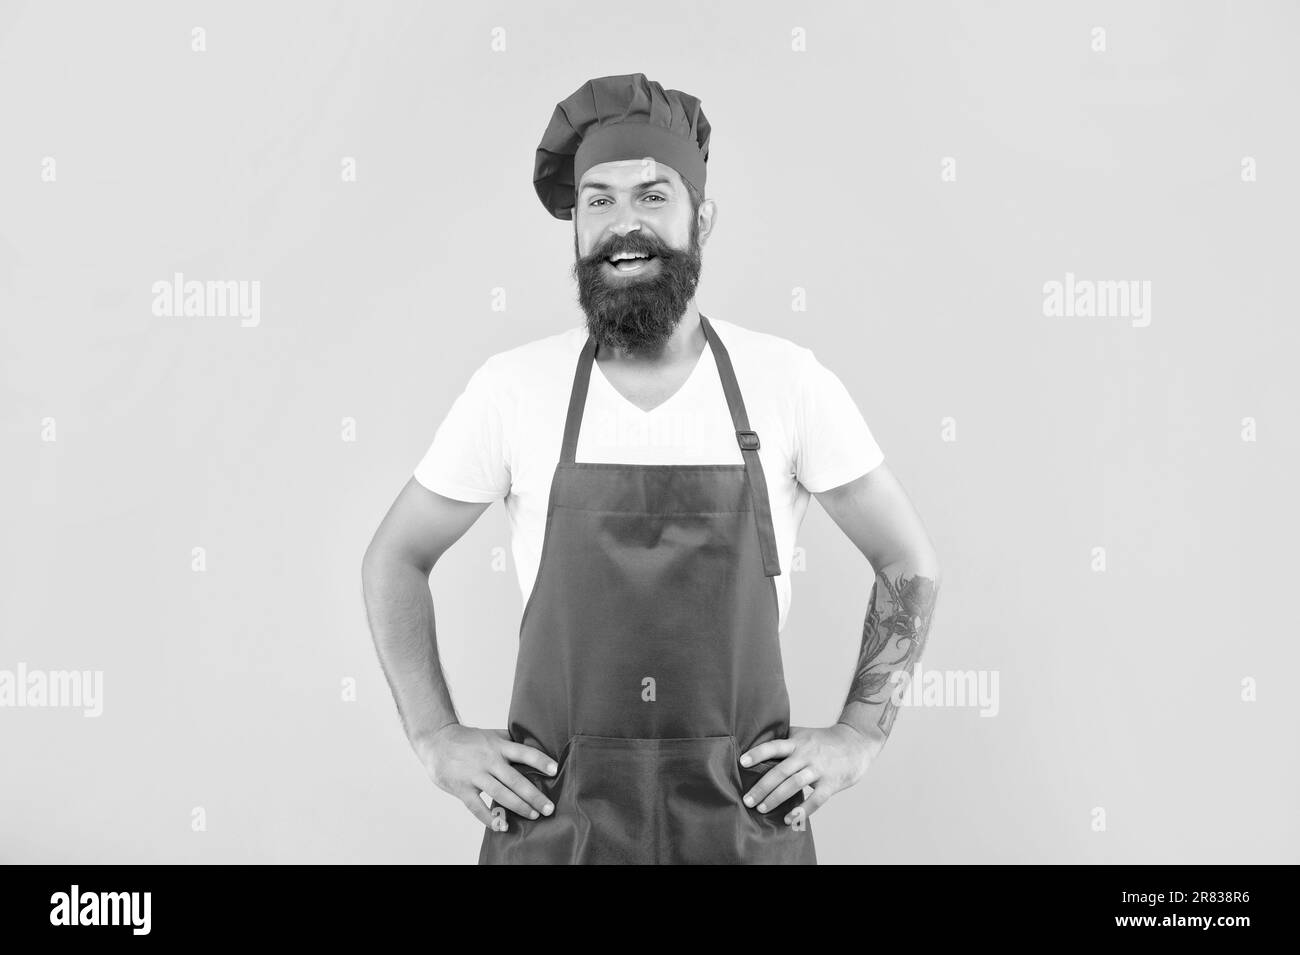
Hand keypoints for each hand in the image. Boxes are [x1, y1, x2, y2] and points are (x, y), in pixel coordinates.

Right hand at [416, 723, 557, 830]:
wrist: (436, 740)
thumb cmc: (467, 739)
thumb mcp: (490, 735)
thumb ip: (509, 741)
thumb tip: (534, 743)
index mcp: (498, 746)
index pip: (524, 753)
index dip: (540, 761)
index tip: (555, 770)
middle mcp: (489, 760)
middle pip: (516, 780)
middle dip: (534, 795)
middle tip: (549, 808)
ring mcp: (475, 774)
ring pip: (500, 794)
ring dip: (519, 807)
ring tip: (533, 816)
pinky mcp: (462, 788)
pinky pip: (477, 807)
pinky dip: (489, 818)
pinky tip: (501, 826)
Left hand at [738, 723, 880, 823]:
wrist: (856, 742)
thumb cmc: (824, 740)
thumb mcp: (803, 734)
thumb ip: (784, 741)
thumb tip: (756, 747)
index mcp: (797, 742)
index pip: (774, 746)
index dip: (758, 753)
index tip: (742, 763)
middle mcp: (806, 754)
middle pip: (780, 771)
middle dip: (762, 787)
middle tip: (747, 800)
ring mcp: (819, 769)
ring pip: (794, 785)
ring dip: (776, 798)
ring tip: (761, 809)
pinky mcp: (831, 783)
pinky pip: (816, 799)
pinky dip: (802, 810)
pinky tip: (789, 818)